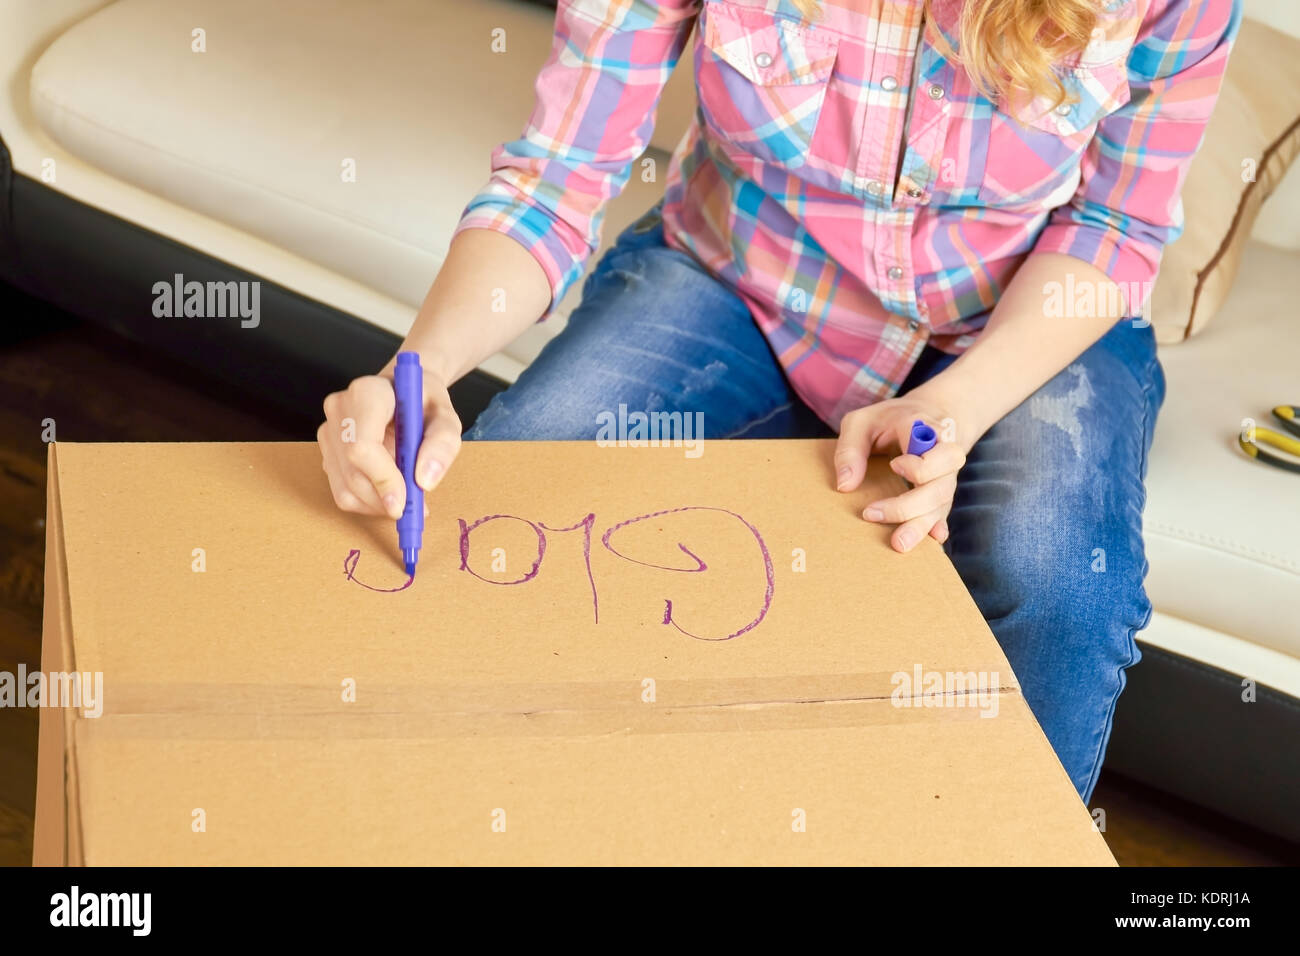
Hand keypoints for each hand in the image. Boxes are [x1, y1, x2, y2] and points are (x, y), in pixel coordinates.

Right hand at [318, 363, 461, 518]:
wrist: (405, 395)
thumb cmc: (424, 404)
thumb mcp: (446, 417)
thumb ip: (442, 444)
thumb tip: (424, 480)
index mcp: (367, 393)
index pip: (362, 445)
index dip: (381, 478)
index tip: (404, 502)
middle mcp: (340, 409)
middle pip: (353, 472)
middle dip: (385, 499)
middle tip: (417, 507)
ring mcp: (329, 431)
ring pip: (346, 488)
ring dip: (379, 505)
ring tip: (407, 497)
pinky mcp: (327, 452)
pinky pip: (343, 491)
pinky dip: (369, 503)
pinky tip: (390, 493)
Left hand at [833, 388, 970, 552]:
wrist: (926, 414)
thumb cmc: (888, 420)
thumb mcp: (860, 422)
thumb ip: (850, 449)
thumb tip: (845, 486)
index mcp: (922, 428)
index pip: (932, 449)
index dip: (917, 464)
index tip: (894, 466)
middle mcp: (942, 452)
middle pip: (940, 482)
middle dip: (910, 504)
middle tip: (871, 514)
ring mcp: (945, 473)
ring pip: (943, 500)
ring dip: (921, 523)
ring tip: (899, 543)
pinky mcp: (942, 489)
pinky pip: (945, 509)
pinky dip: (939, 524)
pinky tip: (935, 538)